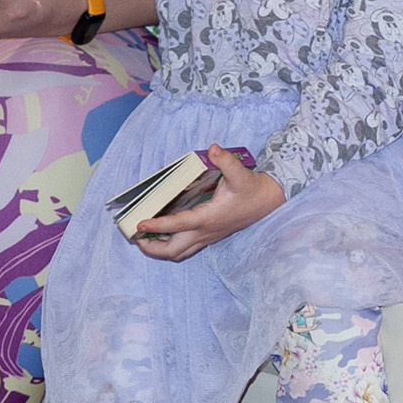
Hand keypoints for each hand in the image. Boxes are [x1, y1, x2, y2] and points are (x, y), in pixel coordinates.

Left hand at [133, 146, 284, 260]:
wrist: (267, 202)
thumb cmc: (251, 189)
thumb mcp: (240, 173)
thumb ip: (226, 161)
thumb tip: (213, 149)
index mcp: (209, 217)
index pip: (178, 224)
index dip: (157, 225)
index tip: (139, 224)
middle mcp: (205, 231)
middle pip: (172, 250)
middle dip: (151, 246)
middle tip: (134, 235)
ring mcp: (206, 237)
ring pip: (178, 253)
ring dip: (159, 249)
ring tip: (143, 238)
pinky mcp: (208, 237)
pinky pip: (185, 249)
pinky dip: (170, 246)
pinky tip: (162, 235)